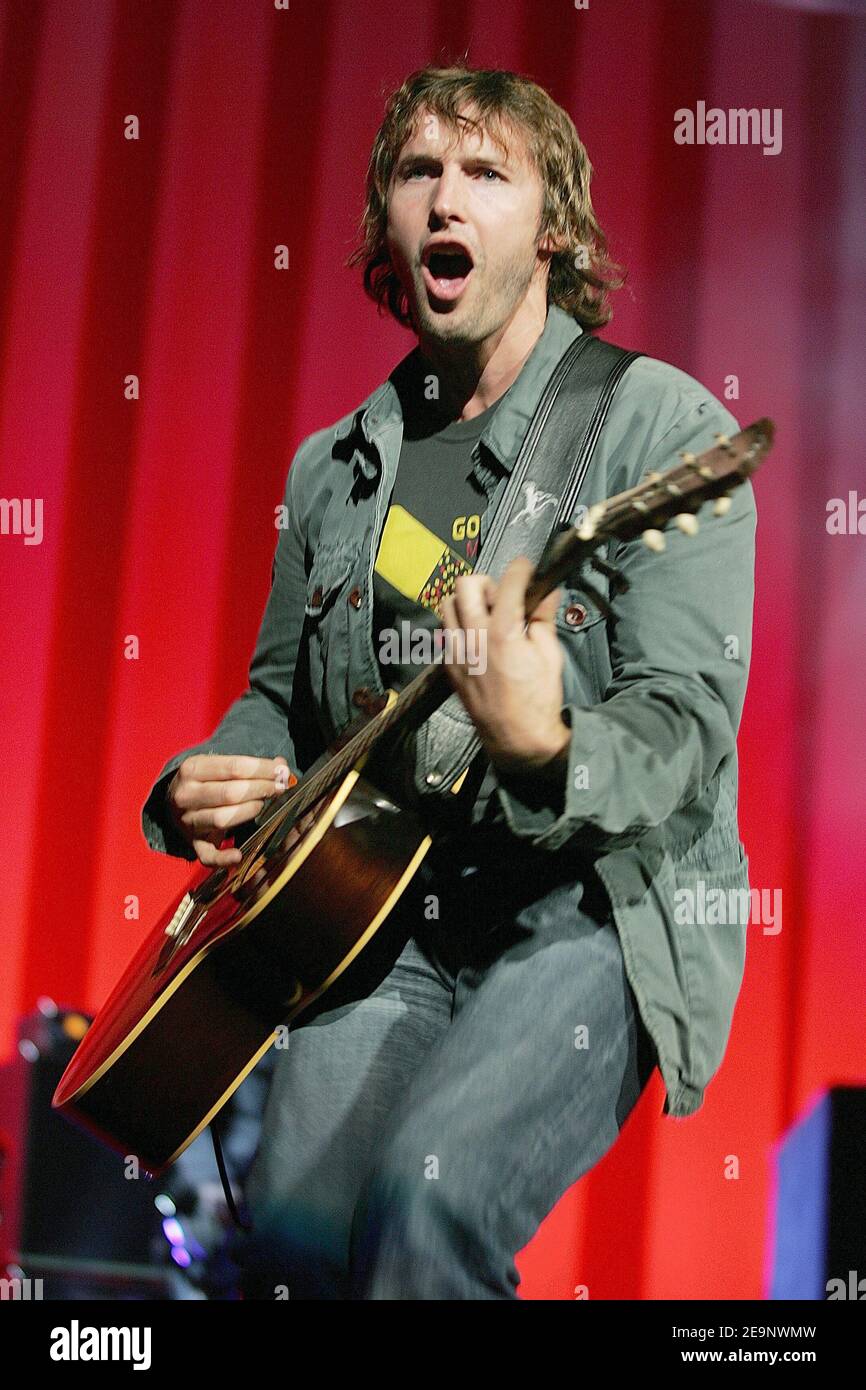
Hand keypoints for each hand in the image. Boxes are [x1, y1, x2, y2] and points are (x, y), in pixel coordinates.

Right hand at [167, 754, 294, 866]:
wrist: (173, 800)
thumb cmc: (205, 780)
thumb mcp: (218, 765)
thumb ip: (248, 766)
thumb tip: (281, 767)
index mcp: (192, 769)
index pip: (234, 767)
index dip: (263, 769)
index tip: (281, 771)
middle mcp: (186, 795)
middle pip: (231, 793)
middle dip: (261, 789)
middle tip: (278, 787)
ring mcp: (188, 821)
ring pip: (223, 819)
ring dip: (250, 811)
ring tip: (261, 804)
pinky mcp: (193, 843)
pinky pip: (207, 855)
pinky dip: (223, 858)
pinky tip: (238, 855)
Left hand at [437, 556, 571, 776]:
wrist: (517, 738)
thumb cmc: (537, 701)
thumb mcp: (549, 654)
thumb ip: (543, 618)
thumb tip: (546, 593)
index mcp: (503, 634)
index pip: (508, 582)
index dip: (521, 569)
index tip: (527, 569)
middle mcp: (474, 639)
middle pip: (466, 584)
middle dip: (486, 582)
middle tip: (501, 597)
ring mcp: (457, 653)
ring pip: (448, 605)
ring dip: (467, 602)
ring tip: (487, 616)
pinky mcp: (449, 666)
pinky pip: (446, 632)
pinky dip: (460, 626)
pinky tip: (478, 639)